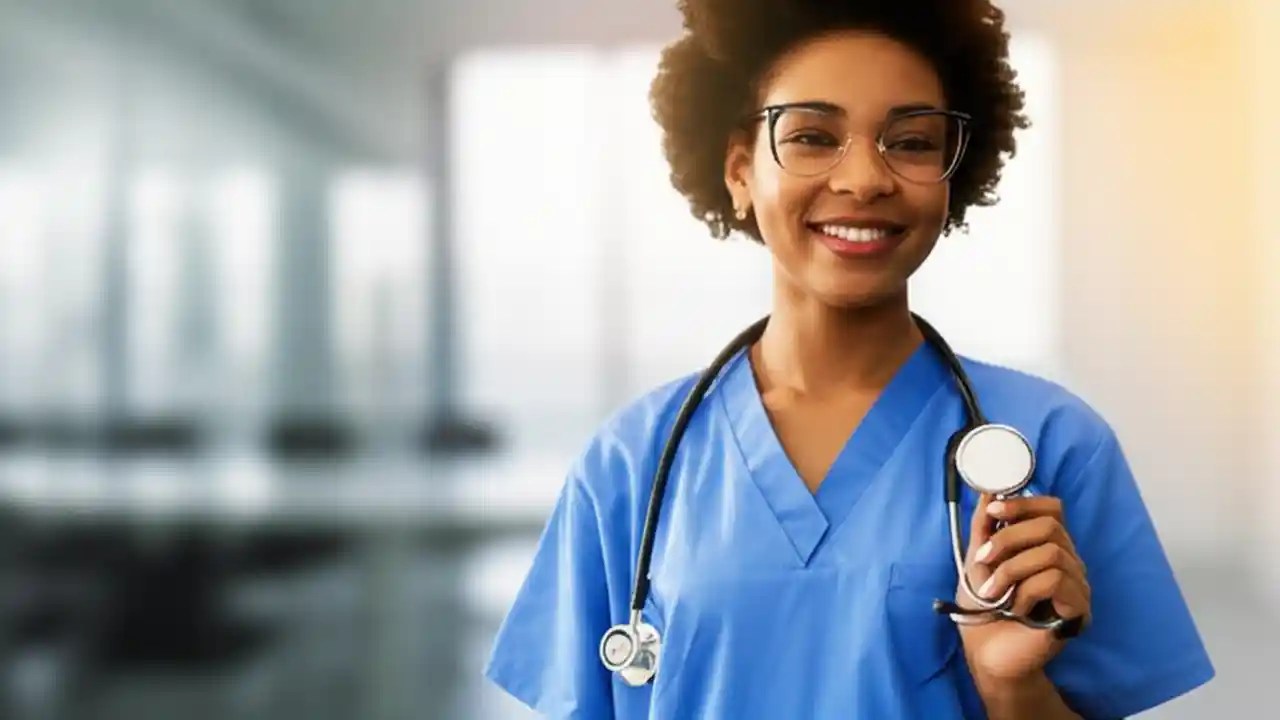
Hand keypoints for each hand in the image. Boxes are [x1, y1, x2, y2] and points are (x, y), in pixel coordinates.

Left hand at [955, 493, 1090, 681]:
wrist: (987, 654)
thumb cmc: (985, 609)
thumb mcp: (978, 560)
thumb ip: (984, 527)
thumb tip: (989, 492)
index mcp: (1047, 546)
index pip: (1052, 509)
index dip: (1024, 503)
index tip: (992, 511)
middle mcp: (1068, 562)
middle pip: (1050, 526)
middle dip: (1008, 538)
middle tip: (982, 559)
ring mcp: (1077, 586)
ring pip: (1052, 553)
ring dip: (1011, 569)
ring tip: (993, 592)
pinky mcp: (1078, 611)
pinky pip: (1055, 581)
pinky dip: (1026, 591)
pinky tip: (1015, 609)